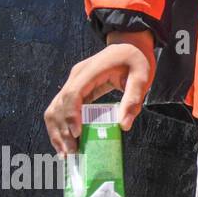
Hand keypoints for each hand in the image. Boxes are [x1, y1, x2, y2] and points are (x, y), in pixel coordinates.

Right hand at [44, 31, 155, 154]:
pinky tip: (66, 141)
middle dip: (62, 130)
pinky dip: (60, 125)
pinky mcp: (75, 88)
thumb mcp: (142, 77)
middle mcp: (76, 76)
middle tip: (72, 152)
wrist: (130, 44)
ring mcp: (73, 81)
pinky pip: (61, 108)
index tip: (78, 134)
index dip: (72, 115)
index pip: (73, 94)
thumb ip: (133, 99)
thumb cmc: (137, 60)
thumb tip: (123, 125)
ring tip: (65, 152)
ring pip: (55, 108)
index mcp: (91, 71)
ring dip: (56, 130)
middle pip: (59, 104)